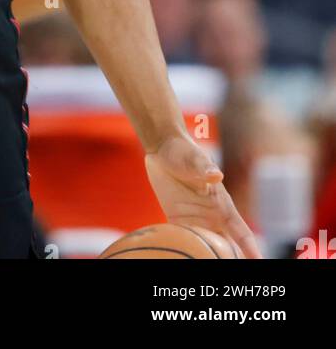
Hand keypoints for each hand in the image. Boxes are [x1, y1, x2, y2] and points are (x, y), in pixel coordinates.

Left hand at [145, 132, 261, 258]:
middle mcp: (211, 217)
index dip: (251, 249)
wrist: (161, 148)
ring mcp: (194, 220)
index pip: (241, 233)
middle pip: (225, 247)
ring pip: (205, 248)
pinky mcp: (177, 220)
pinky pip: (183, 241)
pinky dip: (185, 251)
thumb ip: (203, 169)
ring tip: (207, 266)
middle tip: (232, 274)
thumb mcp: (194, 159)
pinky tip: (184, 259)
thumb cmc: (184, 151)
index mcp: (223, 205)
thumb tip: (216, 175)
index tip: (260, 262)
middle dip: (229, 260)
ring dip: (208, 258)